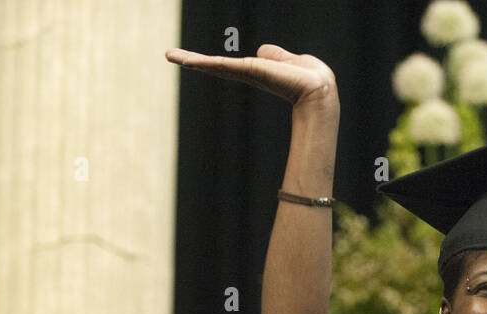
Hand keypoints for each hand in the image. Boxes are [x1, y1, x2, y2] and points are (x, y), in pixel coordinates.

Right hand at [166, 44, 336, 110]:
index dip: (212, 62)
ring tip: (170, 55)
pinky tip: (188, 60)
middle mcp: (249, 74)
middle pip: (216, 66)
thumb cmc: (310, 77)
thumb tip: (264, 51)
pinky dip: (206, 62)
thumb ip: (276, 55)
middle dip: (193, 61)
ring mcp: (248, 73)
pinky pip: (223, 65)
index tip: (192, 60)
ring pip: (215, 65)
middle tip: (169, 55)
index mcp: (257, 71)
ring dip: (192, 60)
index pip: (229, 66)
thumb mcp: (290, 60)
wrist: (317, 89)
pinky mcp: (250, 71)